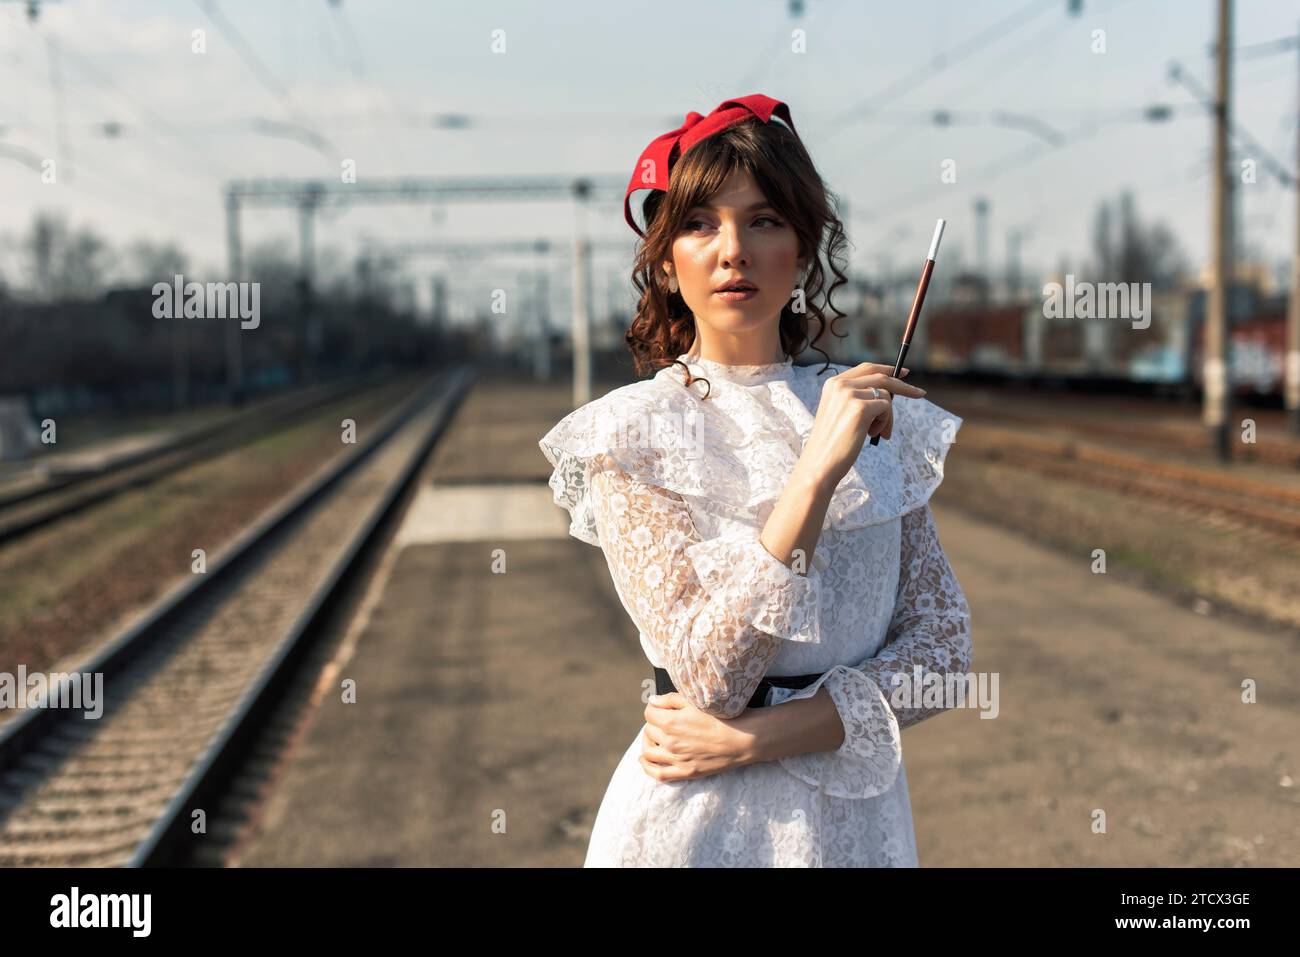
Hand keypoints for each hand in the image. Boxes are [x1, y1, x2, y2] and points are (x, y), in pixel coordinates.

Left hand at [639, 692, 759, 781]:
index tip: (661, 708)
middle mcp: (670, 742)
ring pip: (648, 752)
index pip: (649, 713)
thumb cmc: (722, 717)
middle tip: (663, 720)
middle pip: (648, 731)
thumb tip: (652, 701)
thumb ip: (671, 700)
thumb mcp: (696, 702)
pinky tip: (645, 760)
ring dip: (647, 743)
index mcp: (671, 722)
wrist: (742, 740)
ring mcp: (677, 759)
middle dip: (653, 723)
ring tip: (654, 738)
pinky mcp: (685, 772)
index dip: (654, 708)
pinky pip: (658, 774)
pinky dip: (647, 767)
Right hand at [801, 363, 925, 490]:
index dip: (887, 368)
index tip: (903, 372)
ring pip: (886, 396)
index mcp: (833, 384)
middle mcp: (840, 384)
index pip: (866, 368)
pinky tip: (874, 434)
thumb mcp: (841, 413)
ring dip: (888, 416)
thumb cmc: (832, 443)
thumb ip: (857, 398)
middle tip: (920, 393)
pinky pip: (887, 408)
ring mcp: (850, 394)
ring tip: (878, 433)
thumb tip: (888, 394)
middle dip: (903, 385)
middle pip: (881, 376)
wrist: (820, 463)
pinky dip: (886, 422)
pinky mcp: (861, 407)